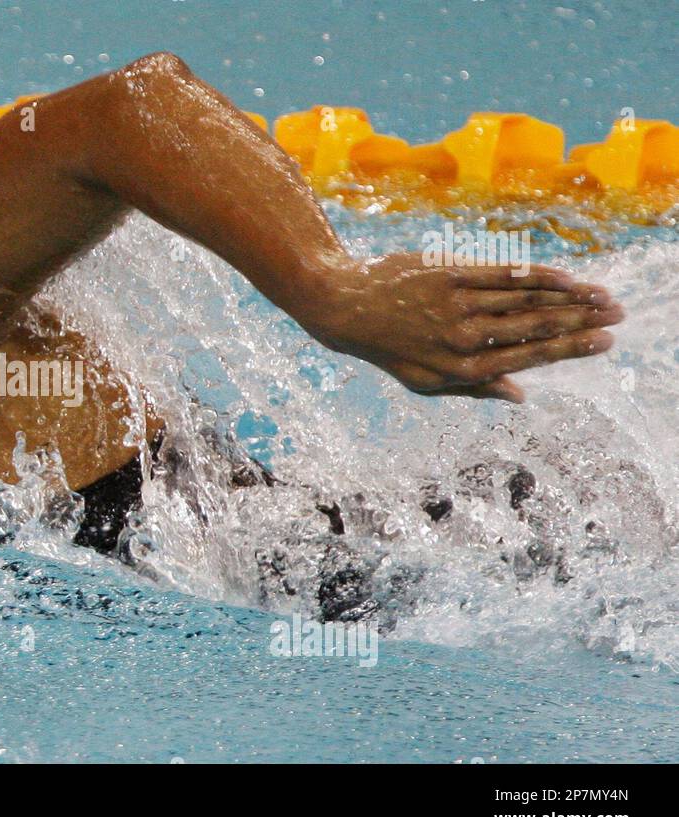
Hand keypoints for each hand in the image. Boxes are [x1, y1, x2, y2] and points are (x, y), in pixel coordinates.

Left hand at [303, 253, 624, 402]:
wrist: (345, 307)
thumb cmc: (390, 347)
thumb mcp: (427, 382)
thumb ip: (475, 388)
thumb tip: (521, 396)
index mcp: (461, 370)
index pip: (528, 358)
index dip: (570, 349)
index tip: (605, 342)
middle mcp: (462, 339)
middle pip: (535, 327)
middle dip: (581, 321)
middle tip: (618, 314)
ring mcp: (457, 304)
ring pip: (525, 300)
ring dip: (569, 297)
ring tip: (601, 295)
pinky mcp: (449, 274)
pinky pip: (501, 275)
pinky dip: (536, 275)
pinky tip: (564, 277)